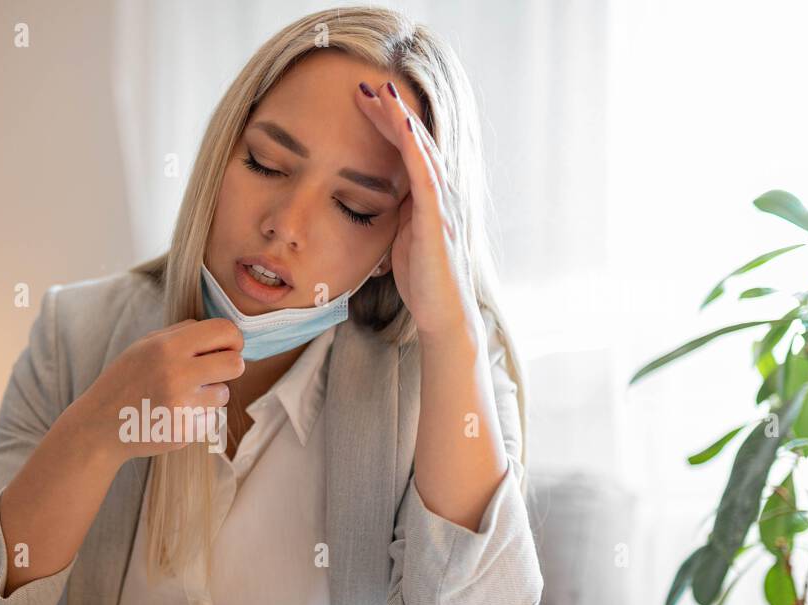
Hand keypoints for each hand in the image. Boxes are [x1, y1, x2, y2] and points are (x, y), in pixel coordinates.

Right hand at [69, 317, 244, 460]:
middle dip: (230, 366)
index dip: (233, 338)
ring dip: (210, 395)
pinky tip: (172, 416)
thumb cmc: (125, 380)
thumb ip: (182, 334)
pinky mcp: (184, 432)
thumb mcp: (144, 346)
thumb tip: (223, 332)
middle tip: (214, 372)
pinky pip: (210, 419)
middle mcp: (176, 374)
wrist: (98, 425)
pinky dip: (197, 417)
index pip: (224, 330)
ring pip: (223, 394)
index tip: (228, 347)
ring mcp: (181, 406)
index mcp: (167, 347)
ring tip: (181, 396)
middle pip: (235, 364)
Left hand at [355, 79, 481, 337]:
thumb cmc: (422, 279)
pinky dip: (417, 153)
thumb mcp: (399, 236)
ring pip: (423, 153)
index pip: (406, 151)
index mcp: (427, 197)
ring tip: (384, 96)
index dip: (386, 125)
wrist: (443, 314)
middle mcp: (440, 195)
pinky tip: (405, 132)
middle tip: (367, 87)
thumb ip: (394, 211)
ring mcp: (442, 207)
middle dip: (391, 114)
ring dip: (403, 123)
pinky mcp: (438, 224)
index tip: (363, 103)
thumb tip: (374, 195)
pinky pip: (428, 181)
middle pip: (415, 143)